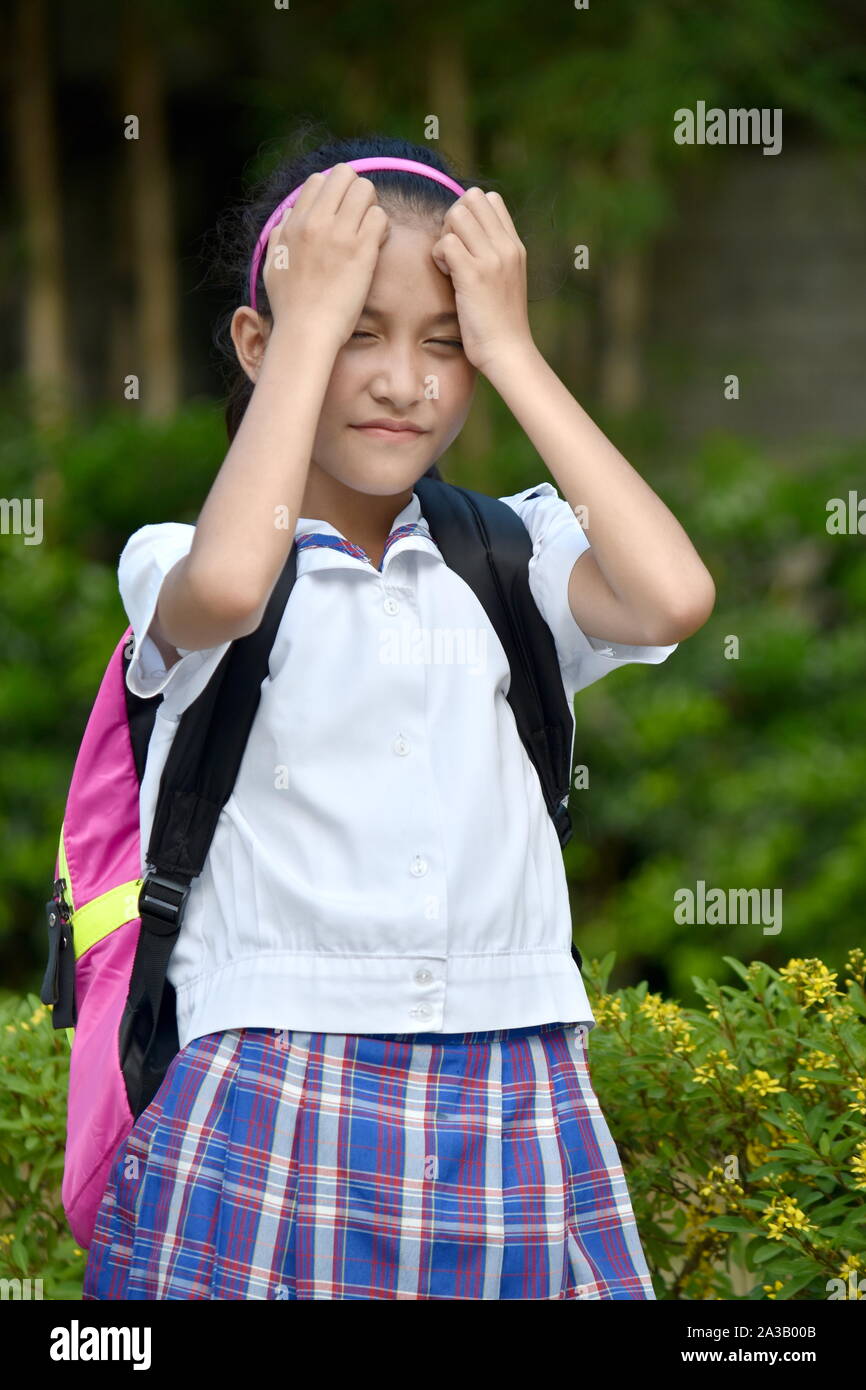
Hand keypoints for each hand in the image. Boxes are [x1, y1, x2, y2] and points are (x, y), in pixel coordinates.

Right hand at [261, 163, 389, 345]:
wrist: (306, 331)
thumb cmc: (290, 305)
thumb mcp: (271, 265)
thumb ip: (279, 235)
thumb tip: (289, 216)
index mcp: (294, 223)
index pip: (318, 180)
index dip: (333, 193)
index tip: (338, 215)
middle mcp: (316, 222)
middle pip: (344, 174)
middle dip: (355, 191)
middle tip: (358, 218)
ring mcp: (340, 235)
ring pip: (366, 189)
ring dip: (371, 207)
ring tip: (368, 232)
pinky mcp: (361, 252)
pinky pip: (380, 217)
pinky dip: (382, 228)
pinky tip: (376, 247)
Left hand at [430, 189, 533, 373]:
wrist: (508, 351)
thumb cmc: (501, 322)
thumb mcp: (507, 279)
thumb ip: (494, 255)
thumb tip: (471, 238)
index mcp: (515, 245)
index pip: (490, 199)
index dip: (470, 213)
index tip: (467, 242)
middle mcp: (506, 246)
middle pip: (471, 198)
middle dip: (454, 219)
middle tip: (453, 250)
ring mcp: (491, 259)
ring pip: (456, 215)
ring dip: (444, 236)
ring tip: (450, 264)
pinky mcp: (473, 275)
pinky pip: (446, 243)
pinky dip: (438, 256)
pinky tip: (447, 275)